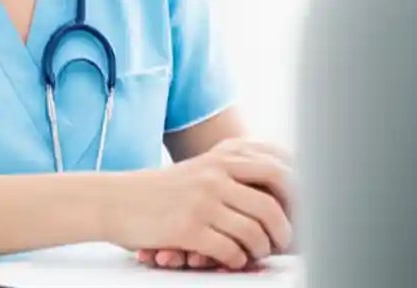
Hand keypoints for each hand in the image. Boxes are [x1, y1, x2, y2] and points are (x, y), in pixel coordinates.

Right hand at [109, 138, 293, 270]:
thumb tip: (285, 183)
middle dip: (285, 229)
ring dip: (261, 249)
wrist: (116, 199)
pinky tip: (232, 259)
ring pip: (255, 232)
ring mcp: (203, 201)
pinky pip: (230, 251)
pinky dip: (237, 260)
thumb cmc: (163, 189)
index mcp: (224, 156)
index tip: (300, 211)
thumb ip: (236, 169)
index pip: (278, 170)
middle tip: (284, 242)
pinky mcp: (188, 228)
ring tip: (258, 253)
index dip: (297, 194)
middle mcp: (216, 174)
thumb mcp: (202, 167)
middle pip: (272, 204)